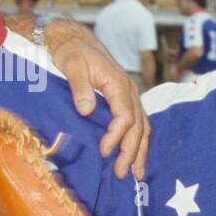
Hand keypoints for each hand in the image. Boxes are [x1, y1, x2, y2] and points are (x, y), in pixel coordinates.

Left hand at [46, 23, 149, 180]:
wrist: (76, 41)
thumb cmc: (73, 53)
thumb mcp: (72, 66)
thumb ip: (80, 88)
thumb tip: (86, 110)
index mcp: (118, 83)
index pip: (124, 116)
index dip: (116, 136)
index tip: (104, 151)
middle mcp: (129, 91)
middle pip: (137, 126)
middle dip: (131, 152)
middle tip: (123, 174)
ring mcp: (129, 96)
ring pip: (142, 127)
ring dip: (140, 151)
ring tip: (137, 174)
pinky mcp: (125, 100)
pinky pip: (139, 123)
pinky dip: (139, 141)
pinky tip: (136, 156)